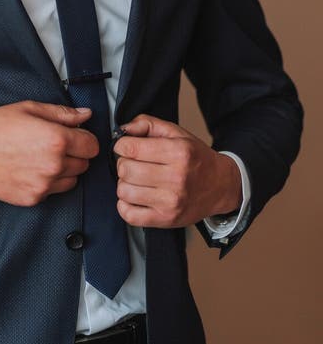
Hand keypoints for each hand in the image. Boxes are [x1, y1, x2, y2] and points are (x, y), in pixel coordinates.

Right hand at [0, 100, 98, 205]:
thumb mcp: (29, 109)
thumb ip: (62, 113)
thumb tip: (86, 115)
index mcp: (56, 139)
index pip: (92, 145)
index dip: (85, 139)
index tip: (76, 136)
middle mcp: (54, 164)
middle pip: (84, 164)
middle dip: (75, 153)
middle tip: (53, 145)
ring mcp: (44, 184)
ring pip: (72, 180)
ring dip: (64, 170)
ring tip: (41, 158)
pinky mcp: (33, 198)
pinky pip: (53, 192)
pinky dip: (48, 183)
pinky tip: (30, 169)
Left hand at [113, 114, 241, 227]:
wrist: (221, 186)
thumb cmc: (196, 158)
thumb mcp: (176, 133)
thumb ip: (147, 124)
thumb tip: (123, 130)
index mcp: (178, 152)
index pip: (131, 148)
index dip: (121, 145)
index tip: (125, 146)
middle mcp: (176, 178)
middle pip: (125, 170)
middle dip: (123, 163)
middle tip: (132, 163)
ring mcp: (171, 202)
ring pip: (124, 191)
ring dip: (124, 184)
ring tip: (136, 180)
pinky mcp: (166, 220)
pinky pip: (130, 215)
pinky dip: (125, 205)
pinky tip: (135, 197)